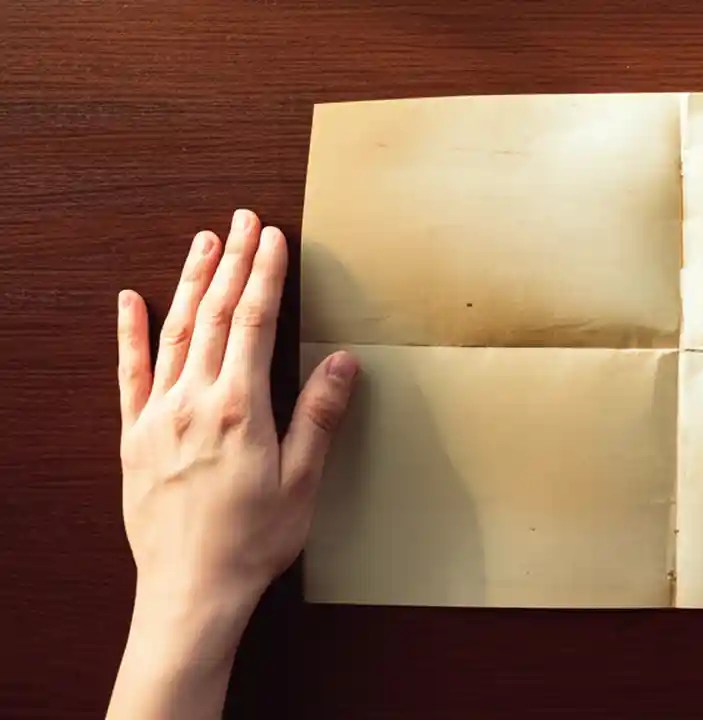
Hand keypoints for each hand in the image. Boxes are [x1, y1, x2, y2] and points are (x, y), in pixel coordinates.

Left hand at [109, 210, 357, 719]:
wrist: (191, 591)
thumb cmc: (254, 542)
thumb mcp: (302, 483)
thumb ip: (318, 418)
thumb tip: (339, 363)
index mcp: (239, 410)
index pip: (252, 324)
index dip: (264, 276)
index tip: (273, 239)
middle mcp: (193, 402)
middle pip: (214, 315)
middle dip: (231, 263)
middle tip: (242, 220)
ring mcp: (157, 417)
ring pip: (174, 333)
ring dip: (189, 283)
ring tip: (203, 242)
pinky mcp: (134, 437)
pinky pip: (129, 374)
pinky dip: (130, 334)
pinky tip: (129, 300)